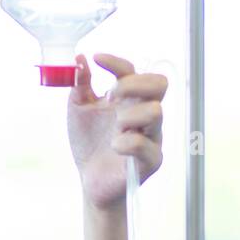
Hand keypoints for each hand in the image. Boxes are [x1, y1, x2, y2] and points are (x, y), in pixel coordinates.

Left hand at [67, 53, 166, 208]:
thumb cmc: (89, 144)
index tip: (97, 59)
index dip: (117, 62)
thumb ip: (81, 85)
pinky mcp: (150, 160)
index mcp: (128, 99)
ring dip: (130, 115)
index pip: (133, 71)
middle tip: (113, 94)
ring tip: (115, 128)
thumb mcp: (79, 111)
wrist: (90, 181)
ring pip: (156, 112)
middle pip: (160, 84)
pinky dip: (127, 142)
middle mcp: (143, 114)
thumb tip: (79, 58)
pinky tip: (115, 146)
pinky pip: (146, 145)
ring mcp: (150, 136)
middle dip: (135, 83)